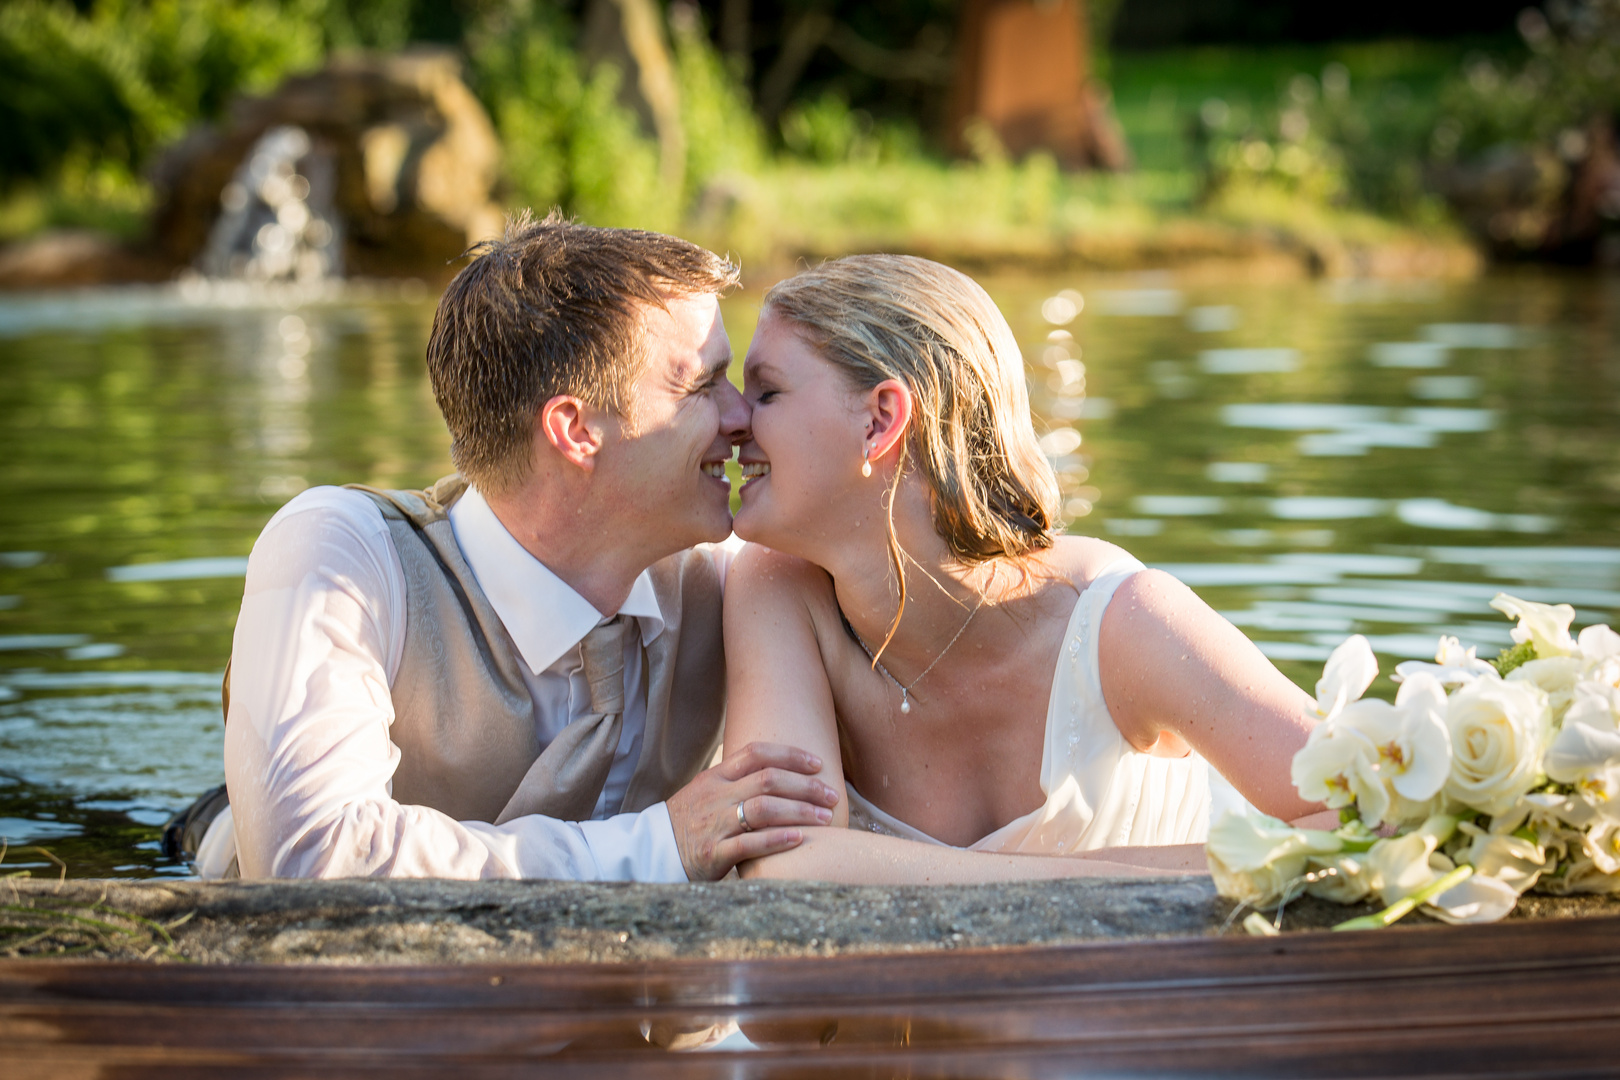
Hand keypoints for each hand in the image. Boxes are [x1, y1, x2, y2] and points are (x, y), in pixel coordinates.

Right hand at [666, 742, 839, 880]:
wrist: (650, 852)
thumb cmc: (687, 822)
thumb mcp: (706, 791)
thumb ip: (736, 781)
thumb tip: (780, 771)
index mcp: (715, 777)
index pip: (757, 754)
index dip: (791, 755)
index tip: (818, 764)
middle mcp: (716, 796)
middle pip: (768, 780)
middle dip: (806, 786)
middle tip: (832, 795)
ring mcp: (714, 824)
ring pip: (763, 809)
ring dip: (800, 812)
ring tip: (826, 819)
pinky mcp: (712, 854)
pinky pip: (749, 844)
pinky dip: (777, 840)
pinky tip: (799, 838)